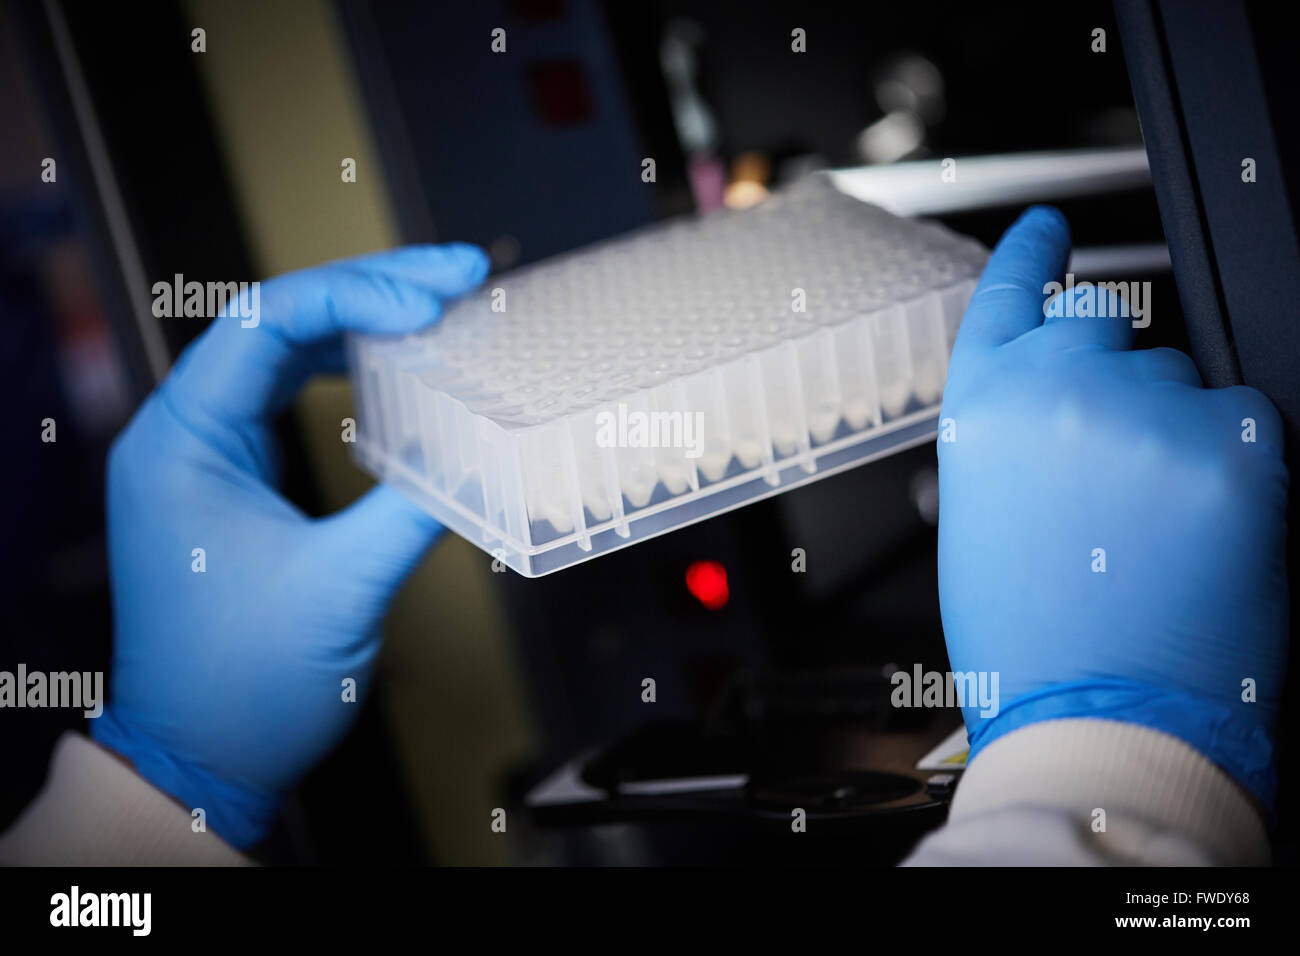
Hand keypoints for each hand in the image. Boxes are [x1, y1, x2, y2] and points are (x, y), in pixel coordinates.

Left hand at [92, 244, 488, 847]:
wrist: (202, 757)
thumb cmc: (241, 683)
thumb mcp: (343, 586)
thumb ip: (417, 506)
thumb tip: (482, 452)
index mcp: (181, 440)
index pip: (268, 322)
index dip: (360, 295)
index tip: (435, 300)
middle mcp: (185, 432)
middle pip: (282, 321)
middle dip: (374, 291)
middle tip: (458, 274)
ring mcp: (209, 453)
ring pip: (289, 351)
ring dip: (366, 323)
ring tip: (442, 303)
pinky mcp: (236, 478)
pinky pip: (293, 395)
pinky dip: (352, 372)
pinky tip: (403, 363)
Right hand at [938, 207, 1287, 807]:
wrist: (1098, 716)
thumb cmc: (1029, 639)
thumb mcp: (981, 518)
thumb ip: (1011, 435)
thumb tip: (1051, 405)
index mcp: (984, 408)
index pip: (1012, 295)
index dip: (1035, 255)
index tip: (1052, 231)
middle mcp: (1058, 389)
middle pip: (1107, 327)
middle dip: (1117, 377)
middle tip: (1119, 456)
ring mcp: (1147, 412)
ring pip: (1181, 380)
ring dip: (1173, 431)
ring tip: (1150, 527)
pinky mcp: (1231, 447)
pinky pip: (1244, 421)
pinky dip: (1231, 465)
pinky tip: (1197, 530)